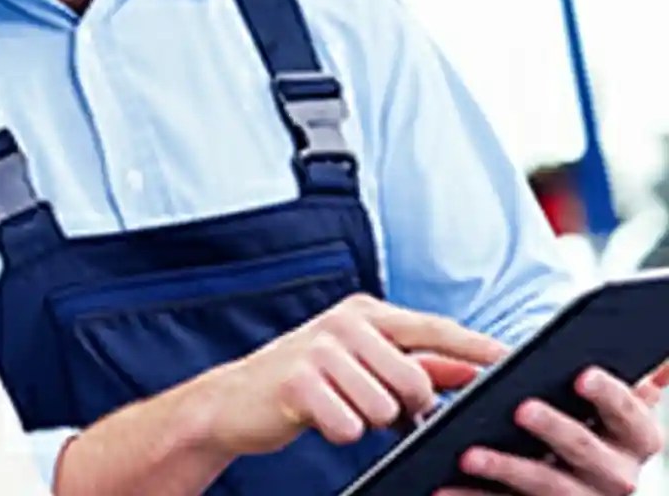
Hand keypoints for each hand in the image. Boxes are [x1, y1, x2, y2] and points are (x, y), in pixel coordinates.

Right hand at [191, 294, 507, 455]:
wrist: (233, 400)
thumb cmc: (305, 381)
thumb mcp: (361, 363)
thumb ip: (418, 363)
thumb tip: (473, 366)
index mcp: (362, 313)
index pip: (432, 327)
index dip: (474, 346)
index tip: (512, 360)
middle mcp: (342, 323)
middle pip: (415, 380)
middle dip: (405, 407)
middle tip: (374, 405)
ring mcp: (318, 350)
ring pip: (385, 408)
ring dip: (367, 421)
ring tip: (339, 407)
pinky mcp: (298, 383)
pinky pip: (350, 427)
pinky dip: (340, 432)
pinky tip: (318, 418)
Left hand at [437, 361, 668, 495]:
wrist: (576, 487)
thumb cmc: (589, 427)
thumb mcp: (616, 408)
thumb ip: (635, 383)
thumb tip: (661, 358)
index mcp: (637, 439)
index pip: (629, 414)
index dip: (609, 395)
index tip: (582, 374)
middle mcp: (617, 476)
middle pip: (585, 449)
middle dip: (554, 428)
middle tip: (520, 408)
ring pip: (546, 486)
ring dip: (506, 468)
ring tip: (468, 454)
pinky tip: (444, 488)